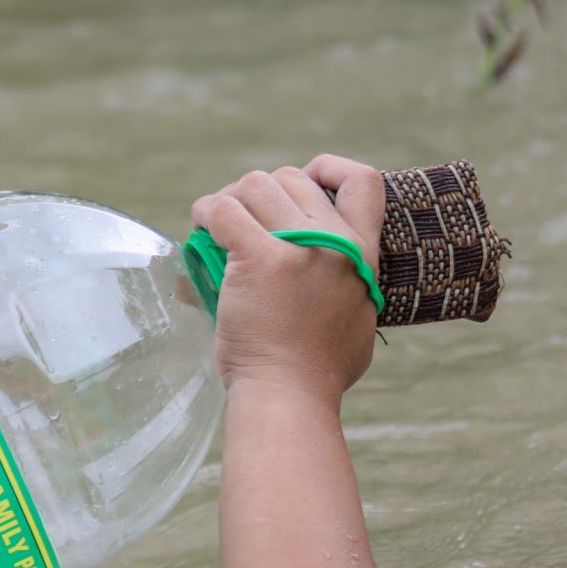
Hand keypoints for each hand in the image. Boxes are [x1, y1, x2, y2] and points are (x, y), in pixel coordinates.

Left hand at [190, 155, 384, 408]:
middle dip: (261, 194)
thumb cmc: (317, 373)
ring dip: (230, 199)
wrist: (291, 397)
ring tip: (216, 226)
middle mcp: (335, 241)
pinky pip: (223, 208)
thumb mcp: (356, 319)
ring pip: (256, 184)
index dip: (330, 170)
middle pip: (293, 178)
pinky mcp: (259, 257)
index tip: (305, 185)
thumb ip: (346, 287)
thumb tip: (330, 281)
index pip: (365, 181)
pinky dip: (206, 214)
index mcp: (363, 252)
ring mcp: (298, 246)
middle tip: (240, 223)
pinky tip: (201, 230)